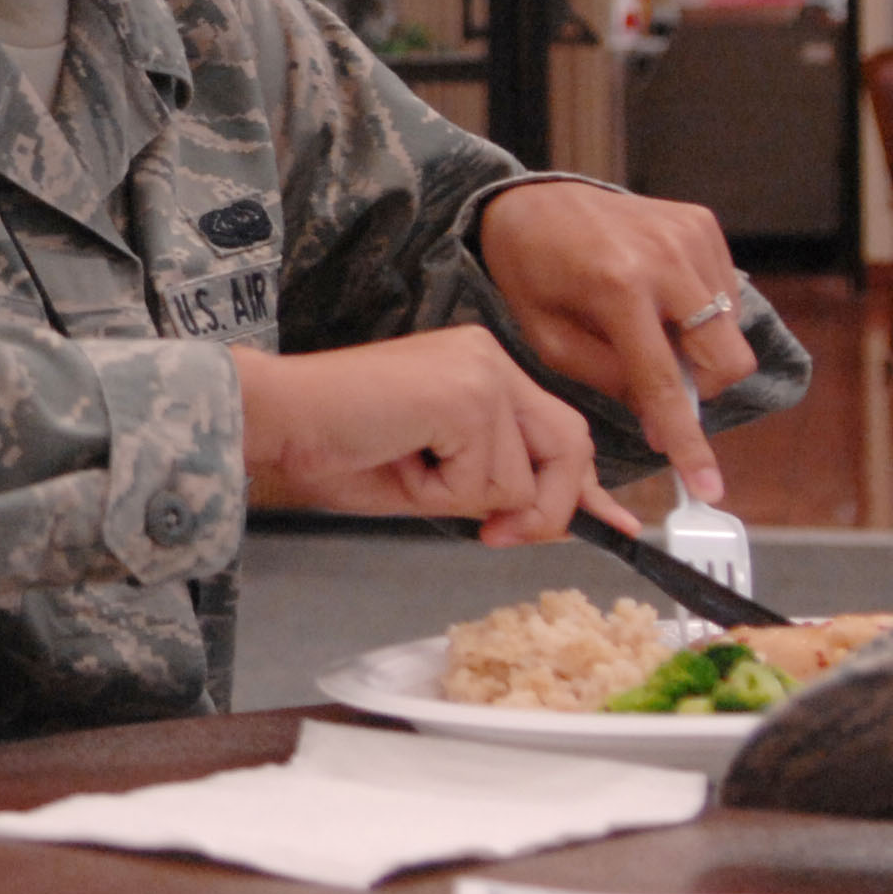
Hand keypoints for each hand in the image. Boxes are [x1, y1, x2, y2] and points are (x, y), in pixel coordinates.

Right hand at [235, 325, 641, 545]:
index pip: (560, 430)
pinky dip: (441, 492)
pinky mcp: (466, 393)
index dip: (585, 487)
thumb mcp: (436, 476)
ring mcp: (481, 371)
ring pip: (521, 477)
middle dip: (542, 508)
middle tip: (491, 534)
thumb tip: (557, 521)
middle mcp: (489, 358)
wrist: (277, 422)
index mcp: (482, 368)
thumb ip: (495, 487)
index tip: (615, 525)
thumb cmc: (336, 448)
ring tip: (407, 467)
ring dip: (464, 498)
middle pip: (568, 447)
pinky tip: (399, 460)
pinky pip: (485, 480)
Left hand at [473, 179, 757, 504]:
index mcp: (617, 287)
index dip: (687, 440)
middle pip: (727, 357)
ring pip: (730, 329)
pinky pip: (725, 294)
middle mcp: (665, 257)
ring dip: (695, 344)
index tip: (707, 486)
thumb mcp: (548, 339)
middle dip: (702, 386)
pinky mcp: (702, 223)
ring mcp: (690, 235)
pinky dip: (699, 311)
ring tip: (643, 324)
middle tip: (658, 382)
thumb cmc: (531, 273)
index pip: (665, 381)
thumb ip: (608, 380)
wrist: (532, 201)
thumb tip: (660, 417)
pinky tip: (656, 297)